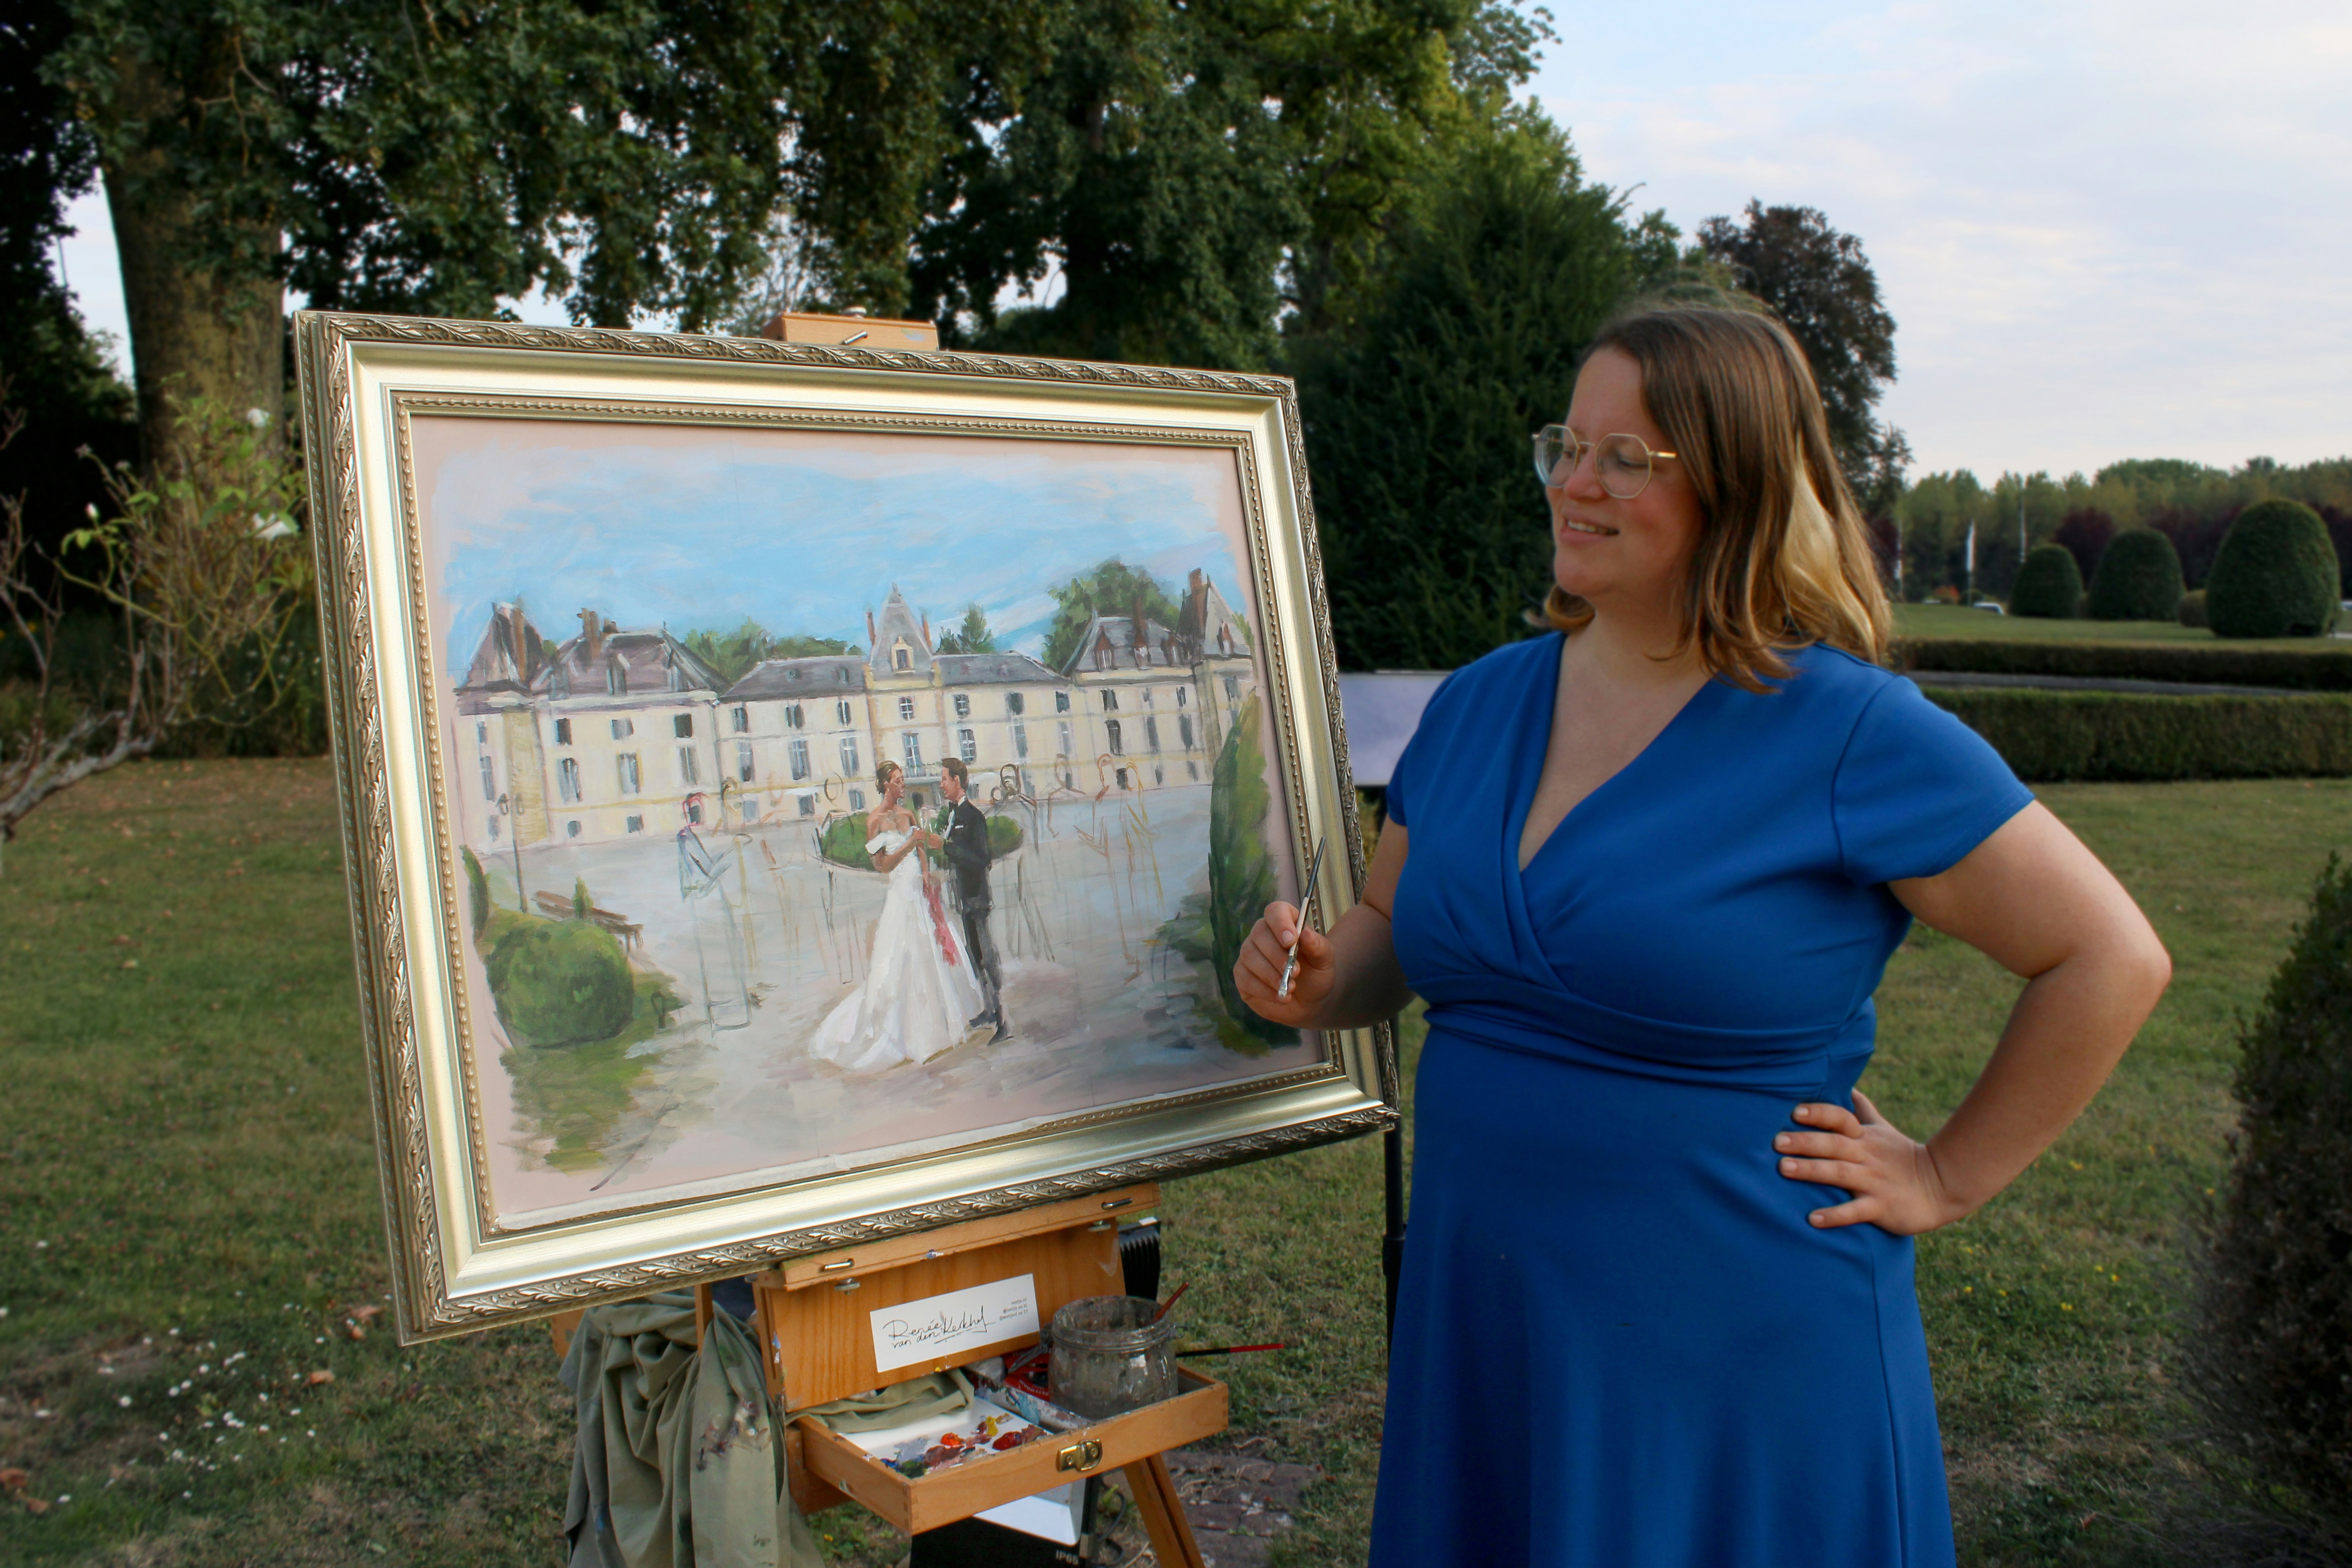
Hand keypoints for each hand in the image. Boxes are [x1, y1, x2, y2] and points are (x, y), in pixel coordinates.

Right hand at [1232, 901, 1332, 1026]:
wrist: (1308, 1002)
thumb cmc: (1315, 975)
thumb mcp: (1324, 962)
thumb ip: (1318, 947)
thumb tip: (1306, 934)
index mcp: (1285, 923)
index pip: (1275, 911)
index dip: (1280, 923)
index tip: (1291, 941)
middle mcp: (1262, 934)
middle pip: (1259, 933)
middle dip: (1277, 955)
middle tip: (1295, 972)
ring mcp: (1250, 954)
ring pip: (1249, 956)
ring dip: (1270, 974)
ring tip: (1290, 987)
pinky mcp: (1242, 975)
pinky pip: (1245, 978)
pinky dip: (1264, 990)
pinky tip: (1281, 996)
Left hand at [1773, 1091, 1966, 1235]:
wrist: (1943, 1186)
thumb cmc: (1904, 1157)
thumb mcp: (1883, 1129)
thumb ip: (1862, 1110)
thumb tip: (1846, 1084)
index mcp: (1865, 1138)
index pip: (1841, 1119)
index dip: (1820, 1113)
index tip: (1795, 1111)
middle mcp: (1867, 1156)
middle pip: (1834, 1145)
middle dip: (1805, 1141)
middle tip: (1776, 1141)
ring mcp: (1874, 1181)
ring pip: (1839, 1174)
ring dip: (1811, 1170)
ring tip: (1783, 1169)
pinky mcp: (1881, 1206)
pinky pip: (1855, 1211)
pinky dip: (1835, 1215)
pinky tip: (1813, 1219)